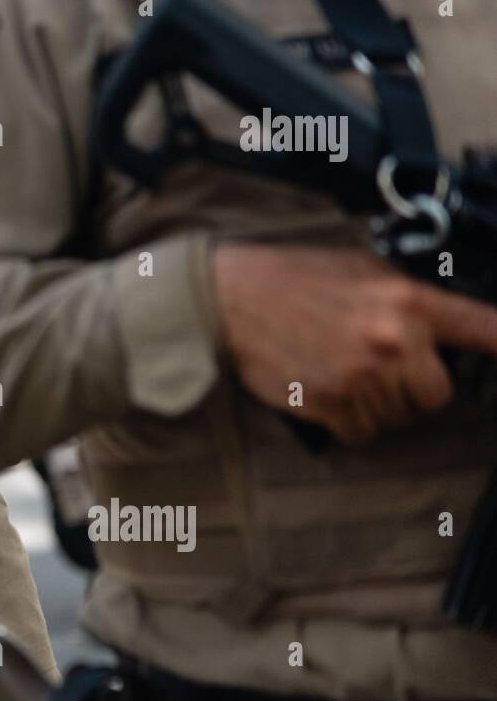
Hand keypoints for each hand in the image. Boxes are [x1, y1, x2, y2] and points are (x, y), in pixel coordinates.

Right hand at [214, 244, 496, 445]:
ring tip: (340, 373)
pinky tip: (326, 392)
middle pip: (436, 395)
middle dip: (413, 388)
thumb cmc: (290, 278)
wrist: (228, 299)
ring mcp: (361, 377)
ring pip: (396, 418)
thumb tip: (439, 328)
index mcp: (407, 301)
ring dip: (376, 406)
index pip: (482, 329)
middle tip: (379, 369)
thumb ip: (404, 298)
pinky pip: (361, 432)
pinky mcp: (329, 404)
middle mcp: (392, 341)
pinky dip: (347, 421)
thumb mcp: (358, 269)